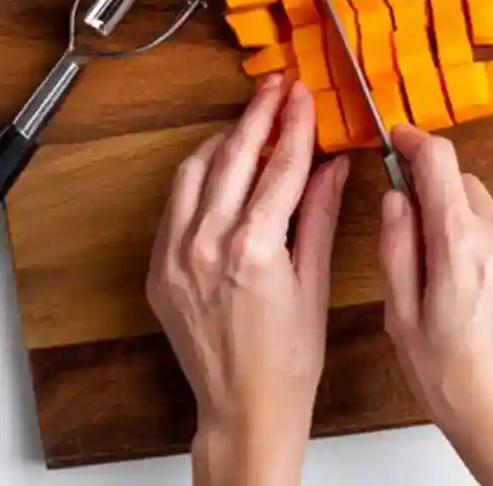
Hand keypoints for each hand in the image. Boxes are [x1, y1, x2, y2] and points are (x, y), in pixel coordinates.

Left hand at [147, 74, 349, 485]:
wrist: (245, 405)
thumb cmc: (290, 357)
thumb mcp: (315, 282)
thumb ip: (319, 215)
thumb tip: (332, 165)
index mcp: (254, 250)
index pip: (280, 167)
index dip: (295, 125)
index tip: (303, 95)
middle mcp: (206, 246)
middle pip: (234, 157)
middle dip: (258, 115)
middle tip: (277, 88)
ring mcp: (176, 256)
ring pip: (195, 172)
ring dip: (225, 141)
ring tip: (253, 122)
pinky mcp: (160, 268)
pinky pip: (177, 204)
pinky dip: (200, 177)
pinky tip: (223, 169)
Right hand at [378, 126, 492, 485]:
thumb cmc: (454, 382)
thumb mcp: (403, 318)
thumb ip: (397, 248)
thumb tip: (396, 199)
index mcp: (460, 245)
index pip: (440, 161)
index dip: (414, 142)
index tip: (397, 139)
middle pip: (463, 185)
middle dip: (433, 194)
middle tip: (407, 231)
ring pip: (485, 213)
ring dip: (458, 224)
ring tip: (439, 281)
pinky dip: (482, 248)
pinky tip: (471, 296)